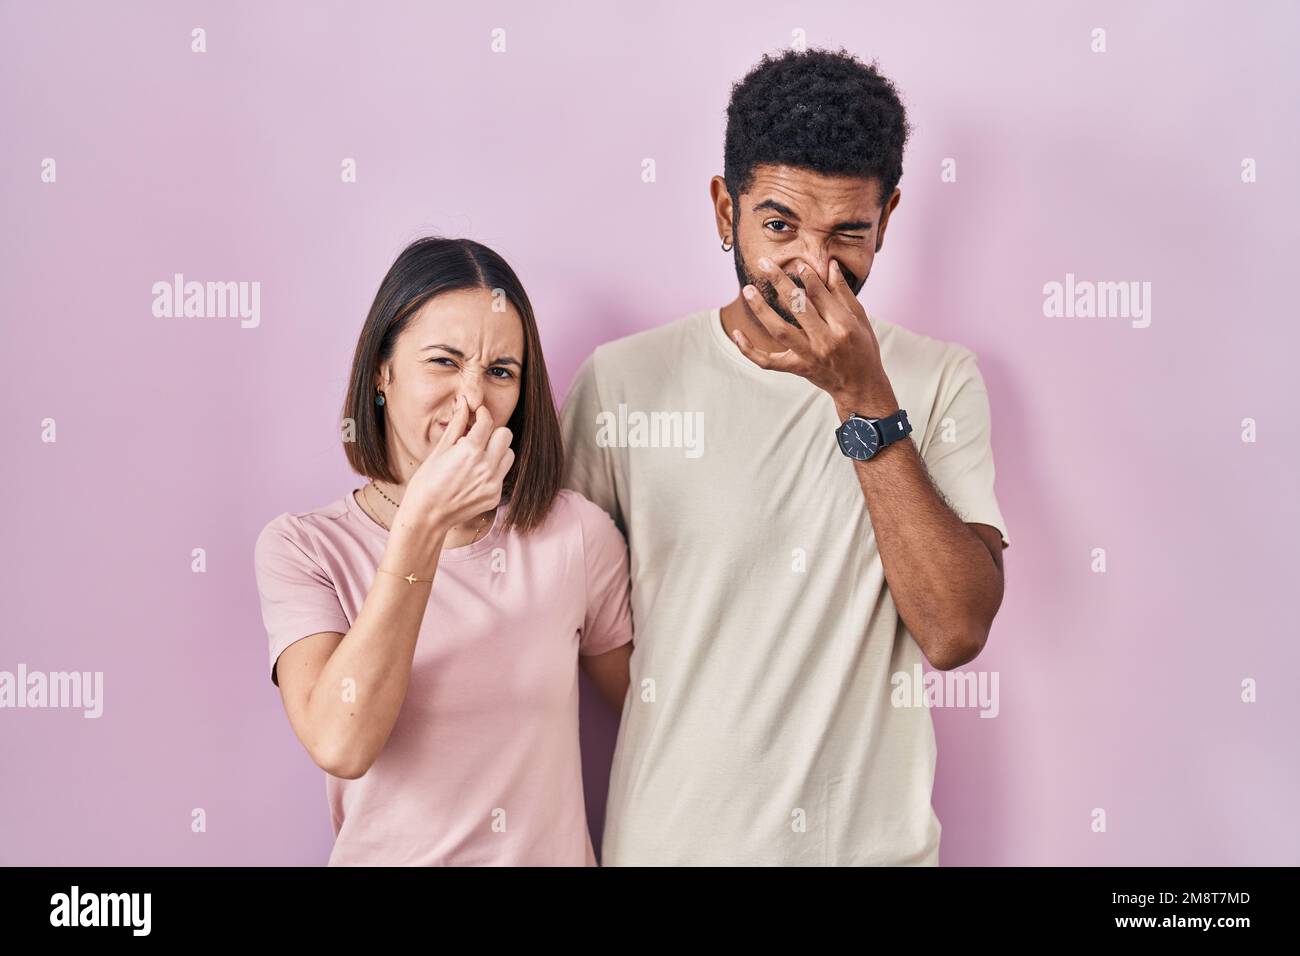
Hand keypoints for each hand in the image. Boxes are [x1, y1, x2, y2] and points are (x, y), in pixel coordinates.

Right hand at [402, 396, 513, 532]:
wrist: (427, 516)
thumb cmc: (426, 482)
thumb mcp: (439, 450)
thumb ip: (456, 425)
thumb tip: (463, 403)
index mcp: (470, 451)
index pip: (487, 422)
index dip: (482, 414)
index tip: (478, 414)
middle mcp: (486, 467)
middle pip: (505, 435)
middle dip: (493, 432)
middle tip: (478, 437)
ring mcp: (493, 483)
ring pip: (509, 454)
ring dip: (497, 451)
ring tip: (478, 457)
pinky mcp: (495, 496)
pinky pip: (502, 475)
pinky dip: (492, 470)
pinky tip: (474, 476)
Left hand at [732, 257, 899, 417]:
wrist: (859, 386)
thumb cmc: (863, 348)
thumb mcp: (860, 319)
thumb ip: (843, 292)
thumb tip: (830, 265)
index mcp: (843, 326)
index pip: (820, 295)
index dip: (807, 276)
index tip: (795, 263)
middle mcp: (825, 341)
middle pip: (797, 306)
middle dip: (780, 282)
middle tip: (765, 263)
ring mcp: (808, 355)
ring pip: (779, 330)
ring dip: (761, 309)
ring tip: (748, 289)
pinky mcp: (796, 368)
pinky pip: (767, 361)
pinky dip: (749, 350)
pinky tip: (736, 333)